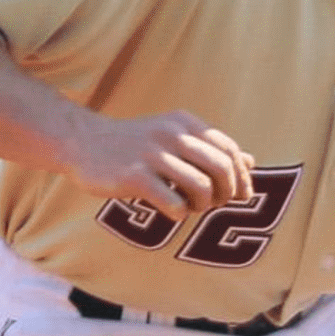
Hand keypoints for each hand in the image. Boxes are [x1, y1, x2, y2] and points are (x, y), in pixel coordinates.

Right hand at [67, 109, 253, 217]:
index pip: (229, 149)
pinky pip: (172, 202)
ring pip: (201, 186)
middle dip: (227, 192)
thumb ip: (212, 149)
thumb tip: (252, 161)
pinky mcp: (133, 175)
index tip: (239, 195)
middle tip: (215, 204)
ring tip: (191, 206)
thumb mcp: (175, 138)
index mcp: (185, 123)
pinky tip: (172, 211)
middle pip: (222, 167)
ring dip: (203, 204)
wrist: (82, 142)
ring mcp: (152, 154)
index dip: (241, 176)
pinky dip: (179, 213)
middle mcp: (172, 134)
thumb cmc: (134, 145)